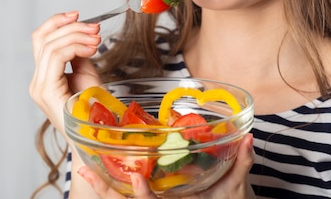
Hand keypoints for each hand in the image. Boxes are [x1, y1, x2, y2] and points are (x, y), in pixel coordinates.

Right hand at [29, 11, 101, 137]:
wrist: (97, 136)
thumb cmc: (93, 111)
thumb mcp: (86, 74)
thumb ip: (78, 54)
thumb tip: (82, 34)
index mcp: (44, 77)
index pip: (40, 40)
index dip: (57, 22)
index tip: (79, 15)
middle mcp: (37, 82)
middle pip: (44, 39)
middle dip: (72, 27)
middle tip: (95, 28)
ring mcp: (39, 87)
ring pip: (50, 45)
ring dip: (77, 36)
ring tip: (96, 39)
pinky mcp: (47, 91)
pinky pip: (56, 57)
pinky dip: (75, 47)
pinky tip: (91, 49)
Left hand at [76, 133, 255, 198]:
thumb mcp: (235, 188)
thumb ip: (241, 163)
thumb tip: (248, 137)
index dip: (144, 194)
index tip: (136, 177)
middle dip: (104, 191)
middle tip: (85, 171)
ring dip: (101, 187)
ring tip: (83, 169)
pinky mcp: (151, 197)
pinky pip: (124, 195)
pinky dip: (109, 185)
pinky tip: (96, 170)